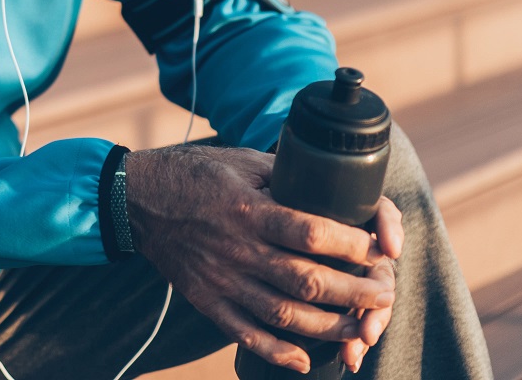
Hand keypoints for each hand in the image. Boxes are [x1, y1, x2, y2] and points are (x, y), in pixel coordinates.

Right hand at [124, 145, 400, 373]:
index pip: (312, 232)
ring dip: (329, 327)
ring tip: (359, 328)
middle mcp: (238, 249)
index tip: (377, 249)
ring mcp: (222, 279)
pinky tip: (305, 360)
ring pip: (284, 314)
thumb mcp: (241, 162)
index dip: (352, 245)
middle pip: (307, 280)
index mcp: (250, 209)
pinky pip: (245, 333)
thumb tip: (332, 186)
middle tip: (384, 293)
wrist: (137, 198)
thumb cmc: (195, 174)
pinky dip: (277, 352)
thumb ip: (284, 175)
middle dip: (355, 292)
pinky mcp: (207, 300)